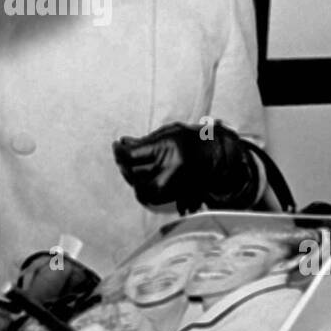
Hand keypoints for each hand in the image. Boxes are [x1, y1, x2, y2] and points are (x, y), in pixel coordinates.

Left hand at [112, 122, 259, 214]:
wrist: (214, 156)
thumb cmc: (190, 140)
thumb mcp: (168, 132)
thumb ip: (145, 140)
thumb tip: (123, 143)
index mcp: (167, 148)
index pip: (132, 155)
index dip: (119, 151)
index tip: (116, 145)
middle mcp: (169, 169)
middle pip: (134, 173)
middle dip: (123, 164)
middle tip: (121, 156)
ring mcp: (172, 185)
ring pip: (140, 188)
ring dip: (131, 178)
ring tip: (129, 167)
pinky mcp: (174, 195)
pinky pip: (150, 197)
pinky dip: (141, 188)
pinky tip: (140, 178)